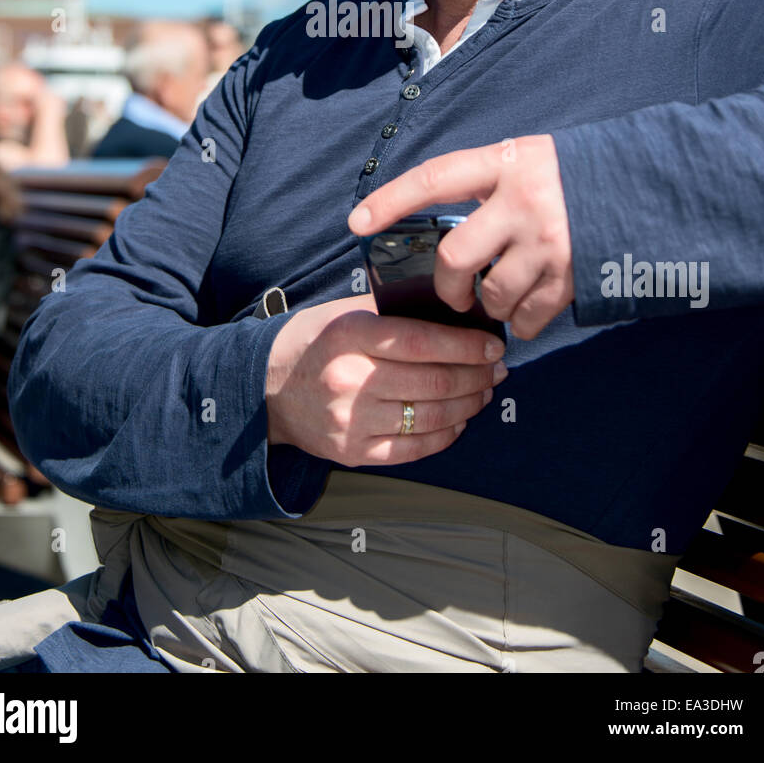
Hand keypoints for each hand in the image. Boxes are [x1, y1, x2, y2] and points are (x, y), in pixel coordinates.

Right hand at [264, 295, 506, 464]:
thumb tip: (456, 313)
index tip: (494, 346)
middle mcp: (350, 380)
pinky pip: (413, 449)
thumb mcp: (346, 312)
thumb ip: (395, 311)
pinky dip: (444, 436)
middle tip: (496, 370)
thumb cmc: (315, 342)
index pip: (422, 342)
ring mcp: (350, 421)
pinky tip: (458, 422)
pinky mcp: (352, 452)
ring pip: (430, 417)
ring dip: (467, 406)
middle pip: (433, 382)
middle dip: (476, 377)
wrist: (267, 388)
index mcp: (350, 336)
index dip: (466, 346)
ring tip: (482, 393)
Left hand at [347, 134, 573, 339]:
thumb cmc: (572, 174)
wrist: (647, 183)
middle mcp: (524, 202)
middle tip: (455, 292)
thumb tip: (441, 234)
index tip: (357, 223)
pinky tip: (532, 305)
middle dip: (448, 286)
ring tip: (503, 294)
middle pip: (457, 259)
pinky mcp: (575, 276)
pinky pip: (529, 318)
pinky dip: (524, 321)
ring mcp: (550, 241)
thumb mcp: (526, 161)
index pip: (435, 180)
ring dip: (490, 306)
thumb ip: (487, 188)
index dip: (391, 201)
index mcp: (505, 163)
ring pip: (492, 296)